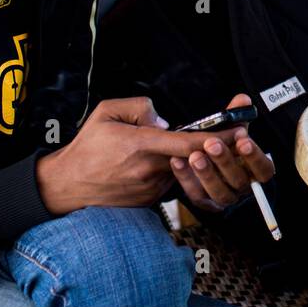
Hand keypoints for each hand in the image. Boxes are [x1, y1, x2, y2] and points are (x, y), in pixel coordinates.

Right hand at [34, 97, 244, 214]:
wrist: (66, 186)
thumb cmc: (86, 148)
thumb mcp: (106, 112)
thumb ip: (139, 105)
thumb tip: (163, 119)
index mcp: (142, 145)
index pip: (191, 142)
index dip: (220, 137)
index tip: (240, 130)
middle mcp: (151, 170)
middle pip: (193, 156)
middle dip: (210, 144)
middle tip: (223, 132)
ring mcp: (152, 188)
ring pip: (181, 167)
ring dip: (184, 157)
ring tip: (159, 148)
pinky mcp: (150, 201)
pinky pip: (169, 180)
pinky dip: (169, 169)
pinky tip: (150, 164)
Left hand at [170, 94, 275, 212]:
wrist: (198, 161)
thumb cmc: (222, 142)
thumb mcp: (229, 128)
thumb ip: (235, 115)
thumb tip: (243, 99)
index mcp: (254, 169)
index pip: (264, 169)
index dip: (255, 156)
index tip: (242, 139)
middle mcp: (242, 186)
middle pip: (239, 180)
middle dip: (225, 161)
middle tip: (211, 143)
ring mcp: (224, 196)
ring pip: (219, 192)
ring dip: (207, 173)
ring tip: (194, 155)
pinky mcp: (205, 202)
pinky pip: (197, 194)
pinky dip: (186, 177)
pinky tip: (177, 161)